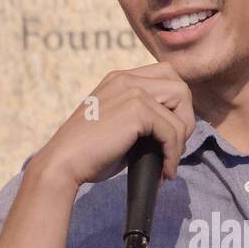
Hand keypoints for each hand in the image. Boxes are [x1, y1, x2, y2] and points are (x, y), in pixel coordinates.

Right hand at [35, 61, 196, 188]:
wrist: (63, 163)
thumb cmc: (89, 153)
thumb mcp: (118, 125)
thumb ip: (144, 120)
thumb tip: (177, 133)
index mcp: (120, 79)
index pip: (167, 76)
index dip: (176, 106)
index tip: (169, 136)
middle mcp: (126, 79)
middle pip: (180, 87)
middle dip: (185, 119)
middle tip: (173, 149)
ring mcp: (132, 91)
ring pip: (182, 107)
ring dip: (181, 139)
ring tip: (168, 162)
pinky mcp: (136, 110)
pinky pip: (172, 131)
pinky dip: (173, 154)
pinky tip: (164, 171)